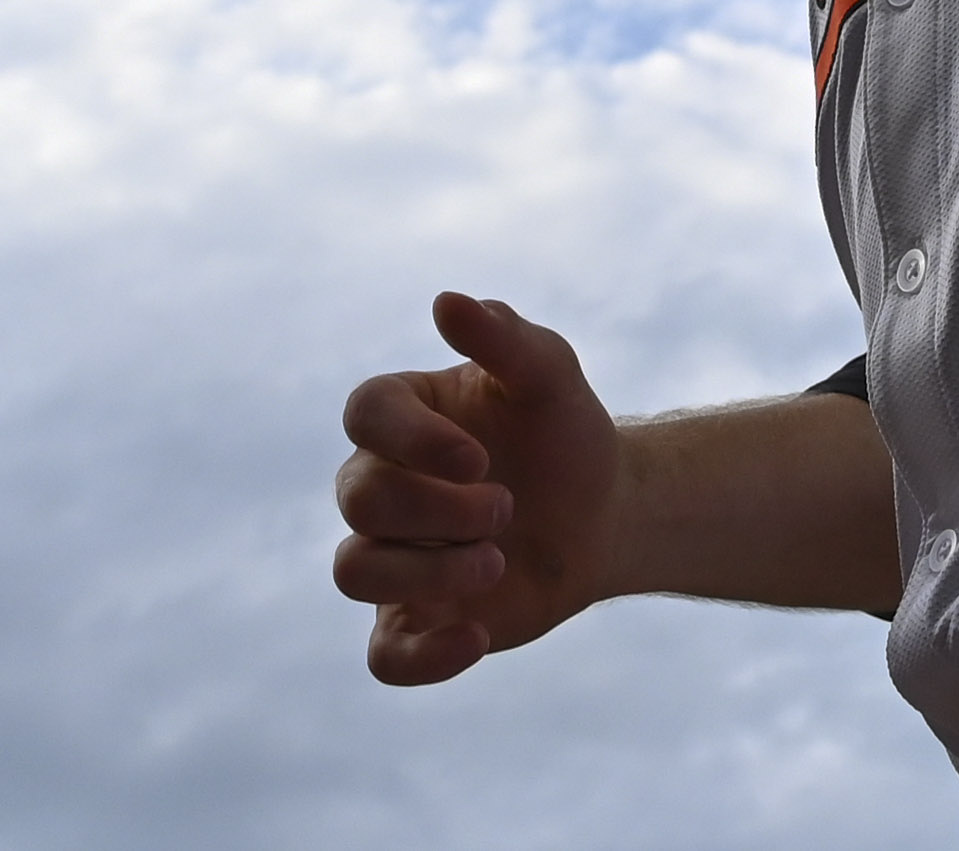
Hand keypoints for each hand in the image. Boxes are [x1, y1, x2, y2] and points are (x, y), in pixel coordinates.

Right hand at [332, 293, 623, 685]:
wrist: (605, 513)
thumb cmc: (565, 433)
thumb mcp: (550, 376)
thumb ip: (503, 337)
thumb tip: (446, 301)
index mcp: (401, 417)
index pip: (364, 415)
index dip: (411, 440)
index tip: (479, 455)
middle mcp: (382, 484)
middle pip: (357, 496)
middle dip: (433, 507)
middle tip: (506, 507)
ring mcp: (392, 557)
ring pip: (353, 571)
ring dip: (424, 571)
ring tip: (498, 561)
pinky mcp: (414, 619)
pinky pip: (383, 655)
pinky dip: (421, 656)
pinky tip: (477, 636)